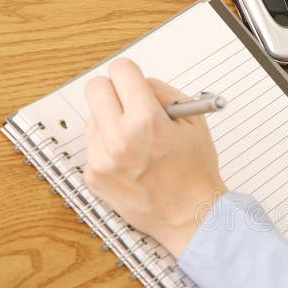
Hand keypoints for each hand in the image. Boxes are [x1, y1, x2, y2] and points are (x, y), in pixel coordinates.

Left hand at [83, 58, 226, 257]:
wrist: (189, 216)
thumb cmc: (195, 174)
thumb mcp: (193, 124)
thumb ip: (164, 95)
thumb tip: (140, 83)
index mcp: (146, 120)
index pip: (120, 70)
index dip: (131, 76)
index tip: (135, 84)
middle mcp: (119, 137)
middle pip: (95, 88)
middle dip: (114, 92)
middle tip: (129, 106)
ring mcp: (101, 158)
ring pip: (92, 117)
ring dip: (110, 122)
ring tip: (136, 143)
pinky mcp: (93, 175)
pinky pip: (92, 145)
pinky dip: (107, 148)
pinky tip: (130, 162)